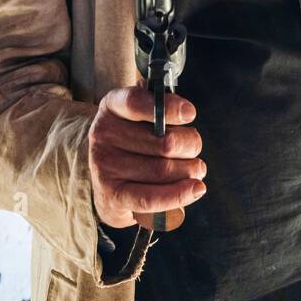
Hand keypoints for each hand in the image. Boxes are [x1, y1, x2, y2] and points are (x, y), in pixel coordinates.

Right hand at [89, 86, 206, 228]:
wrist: (106, 180)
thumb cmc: (132, 142)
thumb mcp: (138, 116)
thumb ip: (158, 105)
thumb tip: (182, 109)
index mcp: (112, 107)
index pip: (135, 102)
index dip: (167, 108)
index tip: (189, 113)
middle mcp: (103, 135)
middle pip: (164, 142)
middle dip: (190, 145)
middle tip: (195, 149)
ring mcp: (105, 167)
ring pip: (163, 170)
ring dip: (189, 170)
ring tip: (196, 169)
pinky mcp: (112, 197)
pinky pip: (151, 198)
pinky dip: (179, 194)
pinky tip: (196, 188)